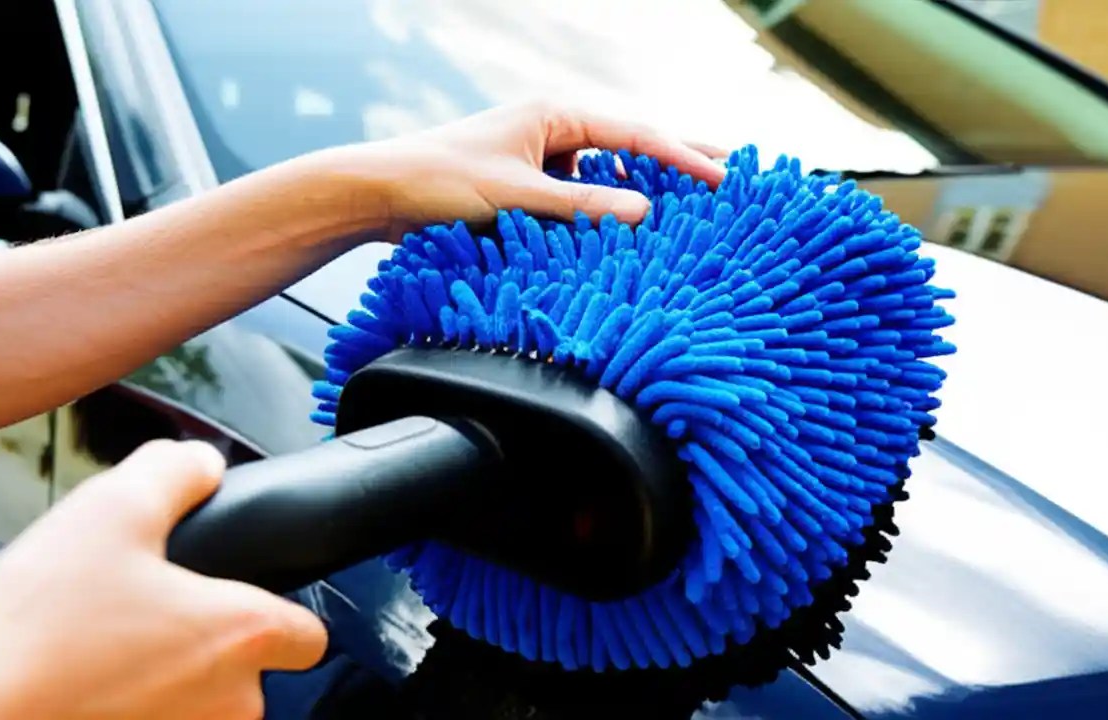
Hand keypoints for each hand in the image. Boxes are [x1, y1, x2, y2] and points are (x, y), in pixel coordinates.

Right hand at [0, 440, 326, 719]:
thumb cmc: (34, 631)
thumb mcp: (109, 510)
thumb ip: (174, 474)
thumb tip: (203, 466)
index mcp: (240, 634)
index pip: (309, 636)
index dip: (282, 614)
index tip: (243, 602)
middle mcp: (231, 703)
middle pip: (252, 674)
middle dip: (209, 646)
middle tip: (146, 619)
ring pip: (205, 709)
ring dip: (172, 685)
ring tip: (107, 654)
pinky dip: (138, 710)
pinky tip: (91, 688)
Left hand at [304, 101, 727, 241]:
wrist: (377, 193)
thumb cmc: (439, 180)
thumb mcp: (516, 196)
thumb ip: (581, 204)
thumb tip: (644, 210)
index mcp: (555, 114)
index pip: (636, 133)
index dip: (683, 157)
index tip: (723, 178)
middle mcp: (553, 127)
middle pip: (630, 142)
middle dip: (678, 158)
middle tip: (730, 171)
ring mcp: (540, 154)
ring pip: (607, 169)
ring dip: (644, 185)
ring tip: (691, 201)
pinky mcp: (527, 182)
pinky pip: (581, 191)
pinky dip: (607, 205)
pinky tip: (628, 223)